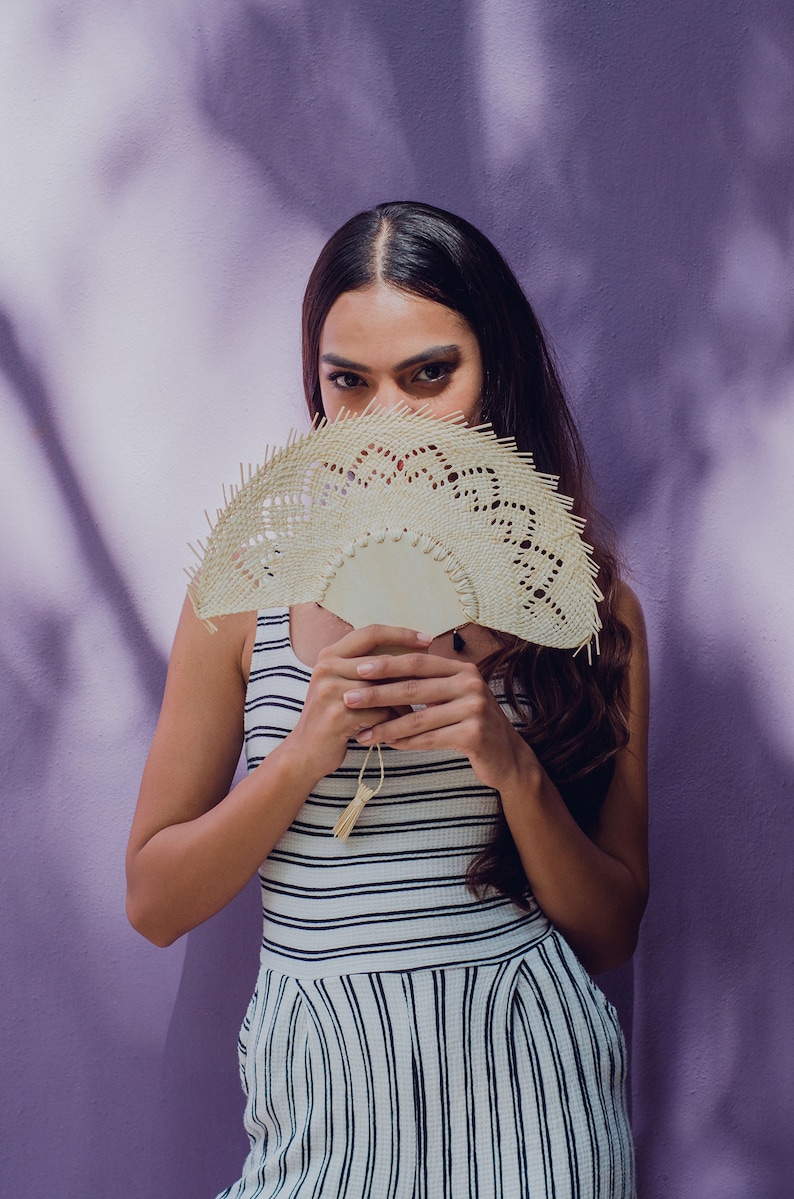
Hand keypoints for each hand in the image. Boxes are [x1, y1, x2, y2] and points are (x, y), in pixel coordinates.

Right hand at [286, 624, 432, 782]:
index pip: (370, 633)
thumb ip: (367, 669)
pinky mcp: (338, 715)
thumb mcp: (343, 686)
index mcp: (329, 655)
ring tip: (428, 701)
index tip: (426, 638)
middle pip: (381, 660)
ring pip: (383, 687)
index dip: (400, 633)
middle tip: (439, 669)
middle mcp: (326, 667)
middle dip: (412, 666)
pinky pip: (380, 712)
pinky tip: (407, 724)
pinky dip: (397, 718)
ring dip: (407, 697)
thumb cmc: (333, 717)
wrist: (305, 753)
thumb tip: (411, 657)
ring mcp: (330, 690)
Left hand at [342, 648, 532, 791]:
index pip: (417, 663)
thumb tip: (381, 672)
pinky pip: (431, 739)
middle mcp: (470, 684)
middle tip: (348, 698)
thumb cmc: (471, 724)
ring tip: (362, 734)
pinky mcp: (474, 734)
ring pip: (419, 718)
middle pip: (414, 688)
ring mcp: (475, 708)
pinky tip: (388, 745)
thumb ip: (428, 683)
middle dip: (377, 694)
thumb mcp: (454, 696)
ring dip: (386, 727)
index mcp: (462, 669)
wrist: (507, 756)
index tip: (357, 668)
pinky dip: (406, 743)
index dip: (386, 664)